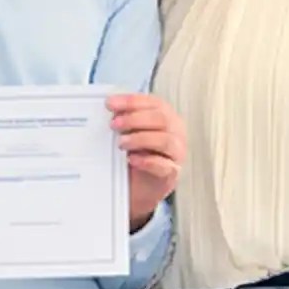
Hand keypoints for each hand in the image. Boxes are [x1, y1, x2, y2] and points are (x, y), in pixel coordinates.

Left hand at [107, 93, 185, 231]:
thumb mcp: (130, 132)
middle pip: (161, 119)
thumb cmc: (137, 154)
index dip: (131, 101)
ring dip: (140, 139)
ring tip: (122, 143)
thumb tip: (112, 110)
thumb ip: (125, 120)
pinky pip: (164, 166)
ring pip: (165, 140)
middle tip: (114, 124)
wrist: (140, 187)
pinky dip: (147, 161)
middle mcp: (176, 132)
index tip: (111, 103)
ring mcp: (177, 153)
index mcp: (166, 116)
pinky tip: (132, 159)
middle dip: (134, 119)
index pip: (153, 103)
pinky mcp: (172, 173)